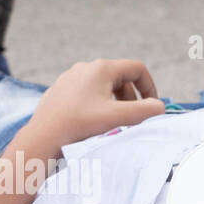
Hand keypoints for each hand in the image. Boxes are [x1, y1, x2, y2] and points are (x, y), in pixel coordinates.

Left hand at [30, 59, 165, 148]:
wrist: (43, 136)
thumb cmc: (79, 125)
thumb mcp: (116, 118)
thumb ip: (143, 111)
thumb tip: (160, 107)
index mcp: (102, 68)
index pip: (137, 69)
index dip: (149, 87)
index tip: (151, 107)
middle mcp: (85, 67)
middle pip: (120, 77)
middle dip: (131, 97)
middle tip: (130, 119)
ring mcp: (71, 77)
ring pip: (103, 85)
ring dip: (114, 101)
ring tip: (112, 121)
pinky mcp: (60, 89)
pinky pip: (86, 92)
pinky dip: (97, 103)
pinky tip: (90, 122)